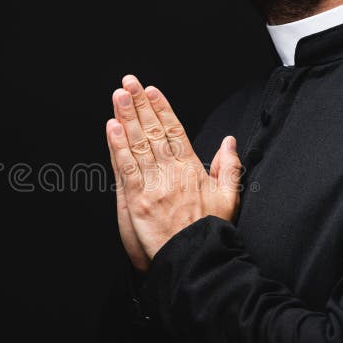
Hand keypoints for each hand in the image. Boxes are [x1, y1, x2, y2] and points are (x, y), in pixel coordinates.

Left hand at [106, 75, 242, 260]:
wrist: (196, 259)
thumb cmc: (210, 231)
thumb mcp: (229, 197)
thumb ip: (228, 167)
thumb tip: (229, 143)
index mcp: (191, 169)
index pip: (174, 131)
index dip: (162, 109)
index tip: (152, 91)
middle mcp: (171, 172)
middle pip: (153, 131)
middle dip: (140, 105)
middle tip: (130, 82)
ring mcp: (153, 185)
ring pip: (138, 144)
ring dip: (127, 117)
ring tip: (120, 96)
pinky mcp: (138, 200)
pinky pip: (126, 168)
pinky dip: (118, 147)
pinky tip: (112, 128)